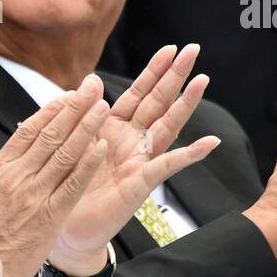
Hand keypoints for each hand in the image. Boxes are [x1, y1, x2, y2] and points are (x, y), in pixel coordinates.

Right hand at [0, 79, 108, 276]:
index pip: (29, 130)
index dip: (52, 109)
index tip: (69, 94)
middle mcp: (16, 176)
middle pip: (50, 134)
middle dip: (74, 108)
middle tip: (93, 86)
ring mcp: (33, 195)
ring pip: (64, 154)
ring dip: (87, 128)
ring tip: (104, 108)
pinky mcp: (49, 216)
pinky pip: (72, 185)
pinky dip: (87, 165)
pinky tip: (102, 147)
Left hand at [50, 48, 219, 272]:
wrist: (66, 228)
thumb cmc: (69, 186)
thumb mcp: (70, 143)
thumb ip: (79, 116)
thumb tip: (86, 83)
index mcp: (114, 129)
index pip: (138, 94)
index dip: (153, 71)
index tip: (170, 47)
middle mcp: (132, 142)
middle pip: (157, 103)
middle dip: (174, 76)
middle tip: (194, 49)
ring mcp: (140, 161)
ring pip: (166, 126)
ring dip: (185, 104)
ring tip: (202, 80)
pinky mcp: (140, 183)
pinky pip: (166, 166)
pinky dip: (189, 154)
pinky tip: (210, 142)